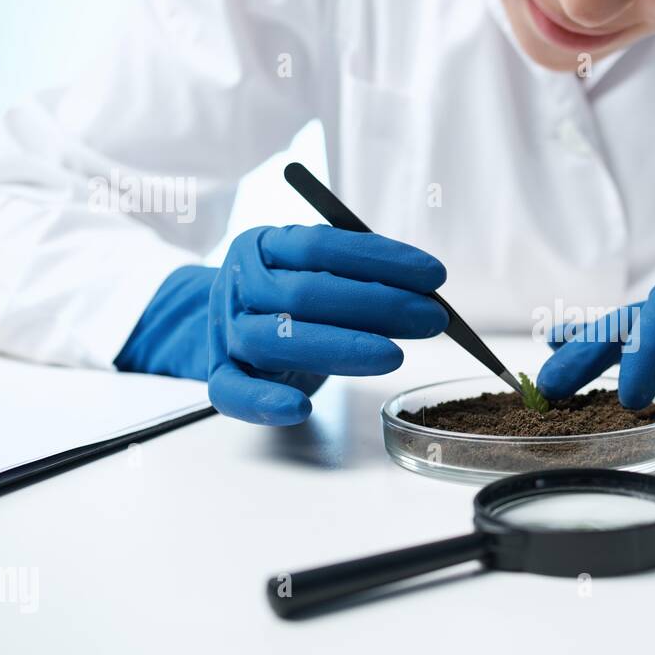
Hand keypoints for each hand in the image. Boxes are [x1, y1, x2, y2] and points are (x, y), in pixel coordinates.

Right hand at [207, 225, 448, 424]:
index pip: (321, 246)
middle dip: (377, 305)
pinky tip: (300, 409)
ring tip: (395, 356)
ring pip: (276, 341)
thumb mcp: (314, 271)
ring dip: (340, 348)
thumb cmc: (287, 297)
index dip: (380, 259)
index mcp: (264, 246)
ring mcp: (226, 332)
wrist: (223, 322)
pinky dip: (264, 404)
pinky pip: (234, 393)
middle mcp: (239, 285)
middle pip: (305, 294)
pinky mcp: (221, 376)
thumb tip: (425, 289)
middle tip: (431, 318)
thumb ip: (357, 275)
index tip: (433, 275)